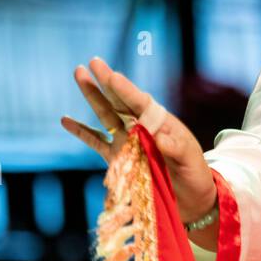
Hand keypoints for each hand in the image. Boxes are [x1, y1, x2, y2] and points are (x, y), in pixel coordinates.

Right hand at [60, 57, 217, 224]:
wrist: (191, 198)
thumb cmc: (195, 174)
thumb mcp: (191, 160)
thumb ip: (176, 149)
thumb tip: (158, 138)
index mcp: (161, 123)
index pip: (141, 103)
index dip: (126, 90)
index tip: (112, 75)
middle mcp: (141, 128)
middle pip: (120, 101)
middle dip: (105, 81)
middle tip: (92, 61)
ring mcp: (127, 141)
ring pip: (105, 115)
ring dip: (92, 96)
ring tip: (79, 74)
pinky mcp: (117, 158)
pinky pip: (95, 143)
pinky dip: (80, 132)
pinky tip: (65, 119)